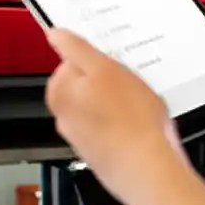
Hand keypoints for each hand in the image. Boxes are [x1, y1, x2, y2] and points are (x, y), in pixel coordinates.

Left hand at [44, 28, 189, 199]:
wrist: (149, 169)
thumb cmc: (131, 122)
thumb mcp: (105, 68)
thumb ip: (76, 48)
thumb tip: (55, 34)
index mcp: (59, 93)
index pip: (69, 61)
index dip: (95, 59)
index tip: (111, 61)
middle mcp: (65, 117)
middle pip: (84, 85)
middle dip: (105, 81)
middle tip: (128, 83)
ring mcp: (82, 136)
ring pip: (99, 106)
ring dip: (116, 102)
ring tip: (138, 106)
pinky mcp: (101, 152)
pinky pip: (111, 128)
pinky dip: (123, 123)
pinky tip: (141, 124)